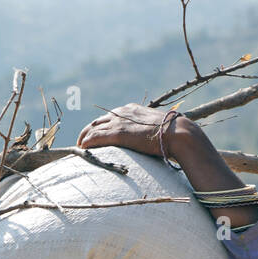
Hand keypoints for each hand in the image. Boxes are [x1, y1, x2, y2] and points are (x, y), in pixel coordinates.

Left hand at [75, 102, 197, 161]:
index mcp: (131, 109)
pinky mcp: (118, 133)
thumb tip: (154, 141)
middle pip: (98, 121)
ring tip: (80, 147)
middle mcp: (122, 112)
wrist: (178, 133)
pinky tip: (82, 149)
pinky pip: (95, 137)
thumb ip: (149, 131)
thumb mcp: (157, 127)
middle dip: (88, 131)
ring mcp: (119, 122)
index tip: (96, 134)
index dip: (101, 126)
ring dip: (84, 138)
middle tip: (82, 141)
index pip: (110, 117)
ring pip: (93, 128)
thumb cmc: (173, 133)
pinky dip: (87, 142)